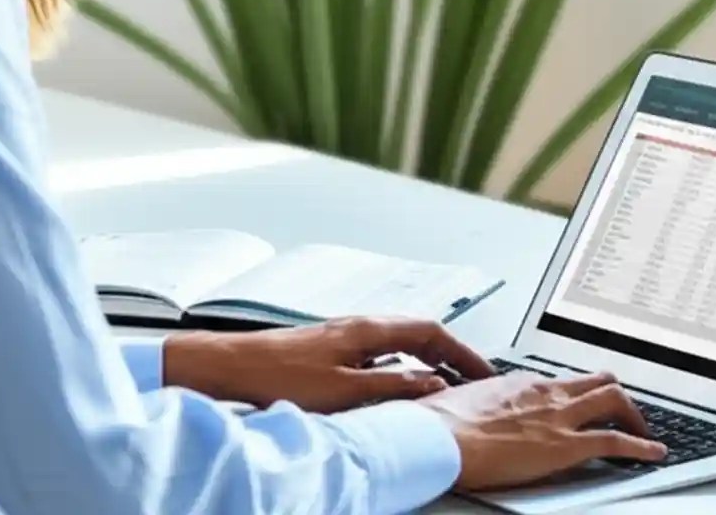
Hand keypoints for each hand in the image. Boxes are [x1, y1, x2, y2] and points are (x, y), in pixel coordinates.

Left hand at [162, 317, 494, 412]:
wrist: (230, 366)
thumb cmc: (277, 374)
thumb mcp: (345, 390)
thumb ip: (394, 386)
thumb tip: (434, 384)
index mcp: (368, 329)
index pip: (432, 331)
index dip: (464, 351)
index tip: (485, 371)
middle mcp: (358, 325)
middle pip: (419, 333)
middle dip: (451, 355)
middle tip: (474, 379)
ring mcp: (343, 336)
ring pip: (399, 343)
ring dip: (427, 361)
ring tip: (444, 385)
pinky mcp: (328, 350)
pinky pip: (379, 354)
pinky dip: (400, 367)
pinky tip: (397, 385)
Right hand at [419, 371, 666, 491]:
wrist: (437, 437)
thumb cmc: (438, 424)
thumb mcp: (455, 403)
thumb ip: (469, 405)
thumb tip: (457, 407)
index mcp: (516, 383)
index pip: (557, 383)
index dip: (574, 395)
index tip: (576, 405)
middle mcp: (543, 392)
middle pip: (596, 381)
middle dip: (614, 397)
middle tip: (623, 413)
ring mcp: (557, 416)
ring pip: (614, 400)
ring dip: (634, 416)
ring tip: (644, 432)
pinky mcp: (566, 445)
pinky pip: (617, 442)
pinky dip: (642, 447)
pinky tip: (653, 453)